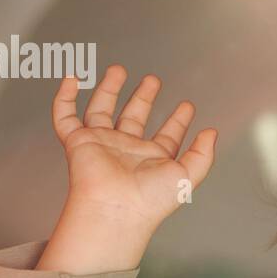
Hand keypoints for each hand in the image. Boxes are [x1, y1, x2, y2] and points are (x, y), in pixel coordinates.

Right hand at [51, 65, 216, 230]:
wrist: (117, 207)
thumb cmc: (150, 200)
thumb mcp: (188, 175)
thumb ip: (203, 154)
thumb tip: (212, 132)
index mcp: (153, 159)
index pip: (168, 135)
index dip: (178, 120)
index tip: (187, 105)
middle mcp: (127, 150)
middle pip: (134, 117)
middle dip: (144, 98)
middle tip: (153, 80)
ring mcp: (102, 144)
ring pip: (101, 110)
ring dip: (109, 89)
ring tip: (119, 70)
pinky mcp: (78, 142)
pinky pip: (65, 116)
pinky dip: (65, 97)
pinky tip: (74, 78)